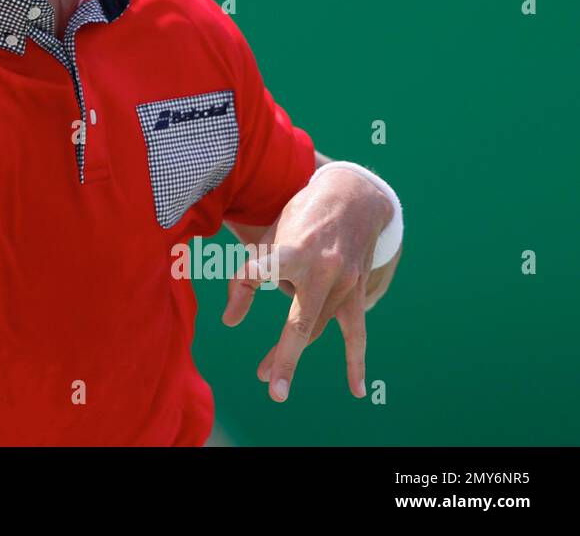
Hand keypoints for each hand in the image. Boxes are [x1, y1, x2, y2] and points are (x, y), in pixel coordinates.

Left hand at [222, 167, 395, 402]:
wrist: (354, 199)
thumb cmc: (300, 219)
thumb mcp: (270, 236)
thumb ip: (246, 278)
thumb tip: (229, 322)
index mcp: (296, 249)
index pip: (269, 263)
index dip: (257, 271)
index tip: (248, 285)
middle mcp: (324, 269)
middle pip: (301, 321)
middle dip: (284, 354)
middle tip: (265, 380)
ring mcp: (346, 284)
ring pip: (315, 328)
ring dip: (291, 354)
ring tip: (267, 376)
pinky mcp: (358, 293)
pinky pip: (356, 333)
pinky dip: (355, 362)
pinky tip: (356, 390)